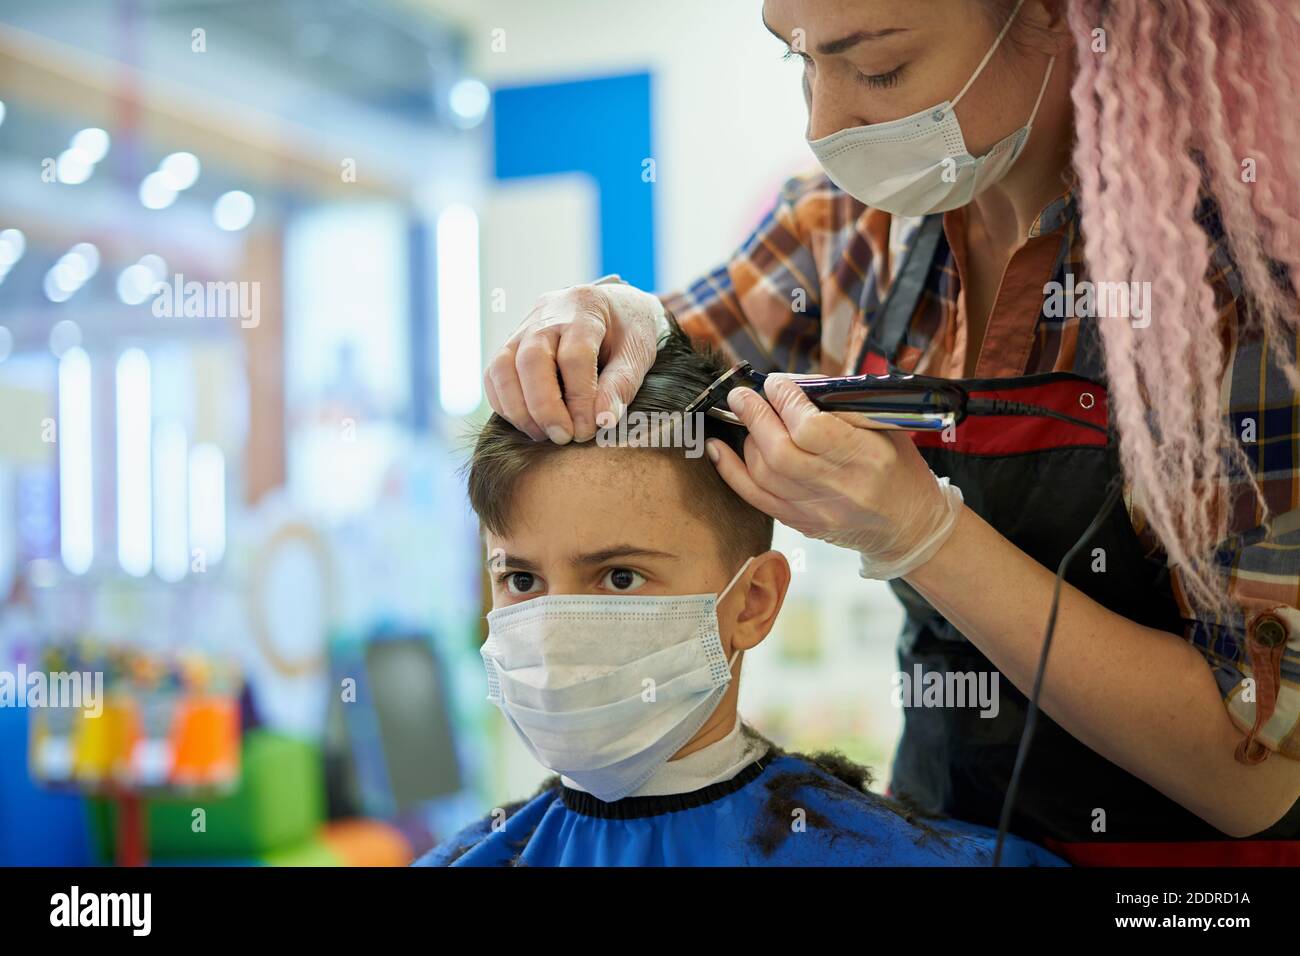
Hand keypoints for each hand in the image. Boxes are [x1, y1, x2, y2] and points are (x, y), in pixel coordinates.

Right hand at [483, 281, 663, 442]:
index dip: (579, 398)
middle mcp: (548, 312)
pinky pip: (494, 375)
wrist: (614, 308)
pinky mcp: (511, 344)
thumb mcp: (638, 353)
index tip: (587, 430)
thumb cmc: (629, 331)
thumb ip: (622, 385)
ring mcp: (523, 327)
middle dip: (544, 406)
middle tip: (563, 437)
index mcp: (585, 307)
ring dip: (519, 409)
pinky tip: (530, 425)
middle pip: (531, 359)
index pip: (574, 355)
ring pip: (503, 366)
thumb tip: (602, 421)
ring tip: (544, 435)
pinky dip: (505, 404)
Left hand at [705, 374, 963, 578]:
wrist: (908, 525)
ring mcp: (816, 511)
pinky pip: (754, 497)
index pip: (813, 430)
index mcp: (869, 458)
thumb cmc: (898, 467)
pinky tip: (716, 448)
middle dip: (754, 416)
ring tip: (745, 416)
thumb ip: (839, 403)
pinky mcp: (800, 523)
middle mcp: (840, 488)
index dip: (786, 402)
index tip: (776, 384)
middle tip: (742, 395)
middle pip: (781, 453)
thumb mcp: (886, 426)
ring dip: (745, 439)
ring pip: (763, 473)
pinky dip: (730, 470)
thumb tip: (790, 383)